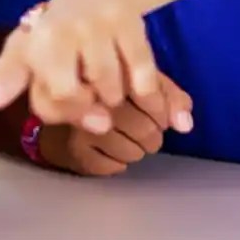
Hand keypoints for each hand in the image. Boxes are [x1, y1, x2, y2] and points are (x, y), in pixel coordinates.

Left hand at [0, 0, 159, 131]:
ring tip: (108, 82)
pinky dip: (148, 95)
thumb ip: (6, 79)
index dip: (60, 111)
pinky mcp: (131, 26)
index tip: (66, 104)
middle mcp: (63, 32)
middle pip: (76, 97)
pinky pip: (144, 80)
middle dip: (87, 107)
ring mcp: (98, 28)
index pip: (47, 99)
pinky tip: (143, 95)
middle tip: (91, 94)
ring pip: (112, 91)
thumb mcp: (25, 51)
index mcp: (34, 43)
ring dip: (115, 96)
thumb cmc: (57, 33)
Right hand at [38, 72, 193, 175]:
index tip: (154, 113)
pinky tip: (107, 150)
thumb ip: (168, 96)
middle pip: (146, 131)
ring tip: (125, 140)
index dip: (162, 113)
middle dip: (152, 137)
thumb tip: (185, 125)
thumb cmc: (102, 93)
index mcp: (110, 72)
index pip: (155, 102)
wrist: (54, 107)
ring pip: (133, 152)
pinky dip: (117, 163)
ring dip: (136, 151)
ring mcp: (81, 125)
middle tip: (143, 131)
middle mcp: (92, 97)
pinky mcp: (74, 150)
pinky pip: (115, 166)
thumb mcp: (136, 82)